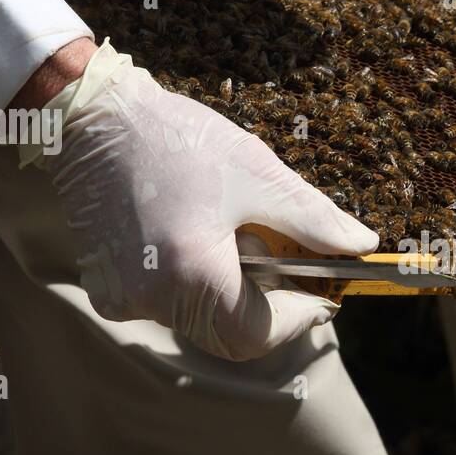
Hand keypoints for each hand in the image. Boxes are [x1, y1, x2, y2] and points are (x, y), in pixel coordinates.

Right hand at [45, 41, 377, 360]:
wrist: (92, 118)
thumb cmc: (177, 140)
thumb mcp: (258, 174)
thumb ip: (313, 220)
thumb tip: (362, 247)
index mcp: (194, 272)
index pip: (257, 335)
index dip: (297, 320)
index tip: (320, 294)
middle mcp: (153, 298)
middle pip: (229, 336)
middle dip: (266, 307)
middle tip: (280, 261)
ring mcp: (124, 298)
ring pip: (200, 322)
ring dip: (230, 293)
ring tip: (230, 234)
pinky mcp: (108, 290)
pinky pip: (166, 306)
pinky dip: (194, 285)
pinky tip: (194, 238)